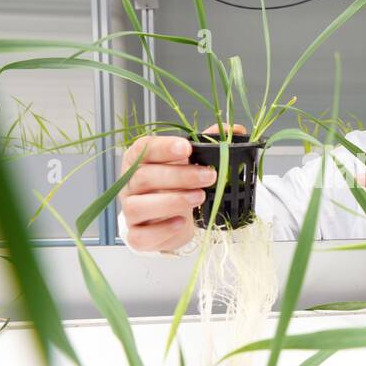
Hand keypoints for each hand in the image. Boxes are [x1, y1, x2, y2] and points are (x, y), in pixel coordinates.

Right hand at [117, 124, 244, 251]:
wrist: (172, 219)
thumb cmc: (177, 186)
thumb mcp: (192, 163)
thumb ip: (209, 144)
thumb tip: (235, 130)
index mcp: (139, 161)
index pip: (143, 148)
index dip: (163, 147)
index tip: (187, 148)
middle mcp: (130, 185)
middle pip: (143, 176)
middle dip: (178, 176)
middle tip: (208, 176)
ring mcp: (130, 211)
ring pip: (137, 206)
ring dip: (171, 201)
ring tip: (199, 197)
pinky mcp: (137, 235)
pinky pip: (141, 235)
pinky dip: (163, 229)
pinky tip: (182, 221)